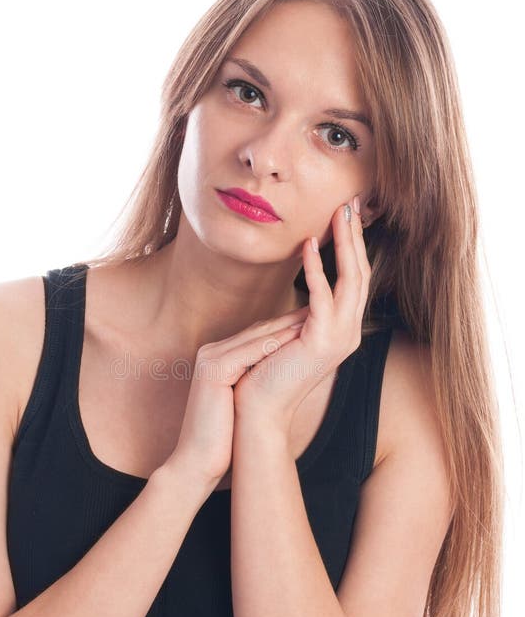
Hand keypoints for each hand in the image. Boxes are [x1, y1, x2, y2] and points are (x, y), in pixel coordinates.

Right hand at [168, 305, 314, 487]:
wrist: (198, 461)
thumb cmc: (225, 436)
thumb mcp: (243, 400)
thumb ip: (257, 379)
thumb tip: (287, 369)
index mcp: (218, 357)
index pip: (258, 335)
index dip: (287, 327)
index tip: (315, 321)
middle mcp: (211, 352)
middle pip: (259, 331)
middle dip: (291, 320)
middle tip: (321, 310)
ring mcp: (210, 358)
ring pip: (256, 337)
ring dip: (287, 327)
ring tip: (316, 319)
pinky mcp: (213, 370)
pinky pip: (249, 352)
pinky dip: (274, 345)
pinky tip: (298, 339)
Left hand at [232, 197, 370, 433]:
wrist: (256, 414)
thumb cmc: (264, 375)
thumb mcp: (287, 337)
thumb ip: (298, 316)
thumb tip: (299, 294)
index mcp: (341, 331)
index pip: (354, 279)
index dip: (352, 246)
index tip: (346, 215)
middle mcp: (348, 333)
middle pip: (360, 274)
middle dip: (355, 237)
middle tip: (351, 202)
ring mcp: (340, 339)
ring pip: (351, 280)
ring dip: (345, 245)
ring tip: (338, 214)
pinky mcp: (322, 343)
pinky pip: (323, 297)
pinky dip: (317, 269)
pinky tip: (308, 245)